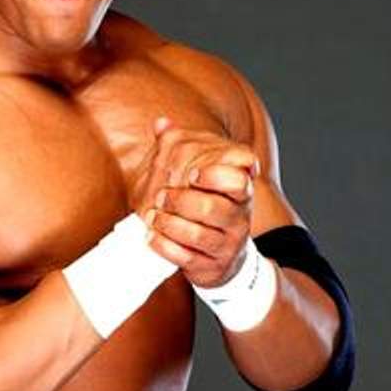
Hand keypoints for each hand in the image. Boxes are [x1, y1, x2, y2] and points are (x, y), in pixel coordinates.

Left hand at [142, 117, 258, 287]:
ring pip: (199, 235)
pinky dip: (165, 247)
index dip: (215, 175)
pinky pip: (187, 258)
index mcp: (238, 191)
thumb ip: (181, 149)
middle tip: (161, 197)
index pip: (238, 179)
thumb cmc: (208, 208)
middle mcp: (239, 218)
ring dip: (170, 225)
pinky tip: (151, 238)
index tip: (191, 174)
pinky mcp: (213, 266)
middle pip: (213, 208)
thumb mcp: (200, 178)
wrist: (223, 256)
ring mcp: (228, 244)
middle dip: (181, 202)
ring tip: (152, 217)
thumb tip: (161, 123)